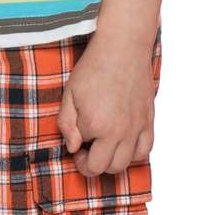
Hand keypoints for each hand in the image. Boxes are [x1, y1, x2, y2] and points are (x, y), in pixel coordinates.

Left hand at [57, 33, 155, 176]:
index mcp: (96, 125)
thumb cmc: (93, 67)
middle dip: (93, 164)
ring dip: (112, 162)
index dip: (77, 156)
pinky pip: (145, 150)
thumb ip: (67, 125)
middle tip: (87, 149)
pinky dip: (134, 153)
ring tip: (104, 146)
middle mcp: (118, 131)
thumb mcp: (69, 93)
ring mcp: (136, 127)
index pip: (86, 157)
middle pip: (106, 168)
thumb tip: (74, 147)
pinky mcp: (148, 120)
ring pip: (126, 164)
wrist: (123, 47)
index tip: (76, 146)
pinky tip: (124, 143)